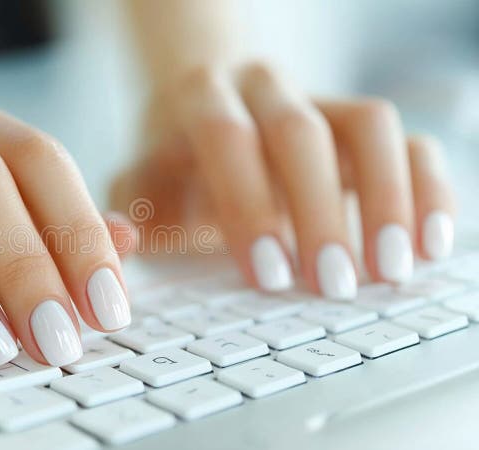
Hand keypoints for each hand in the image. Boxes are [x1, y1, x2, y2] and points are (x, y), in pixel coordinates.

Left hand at [111, 62, 454, 298]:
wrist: (207, 109)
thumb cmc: (175, 162)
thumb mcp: (142, 184)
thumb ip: (130, 211)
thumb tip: (122, 240)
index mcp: (202, 98)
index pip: (228, 137)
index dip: (248, 203)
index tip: (269, 275)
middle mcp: (264, 89)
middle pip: (300, 132)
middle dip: (318, 212)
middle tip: (331, 285)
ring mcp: (319, 99)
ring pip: (369, 125)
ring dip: (386, 198)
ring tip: (390, 269)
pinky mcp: (359, 125)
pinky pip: (409, 140)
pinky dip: (428, 189)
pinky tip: (429, 245)